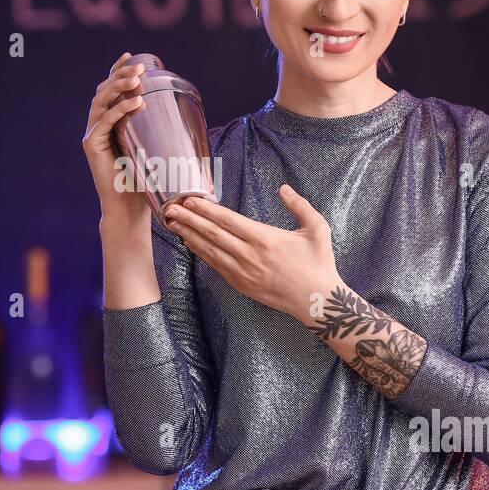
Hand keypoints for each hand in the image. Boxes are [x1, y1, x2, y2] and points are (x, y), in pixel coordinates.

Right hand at [82, 52, 150, 224]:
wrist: (129, 209)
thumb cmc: (144, 181)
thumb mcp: (152, 148)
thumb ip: (155, 128)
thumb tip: (180, 109)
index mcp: (110, 123)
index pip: (111, 90)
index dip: (118, 71)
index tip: (132, 56)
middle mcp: (98, 126)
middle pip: (104, 91)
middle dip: (121, 75)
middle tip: (140, 66)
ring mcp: (94, 135)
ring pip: (101, 101)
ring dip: (118, 87)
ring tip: (138, 80)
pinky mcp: (92, 146)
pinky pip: (104, 122)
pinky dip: (119, 110)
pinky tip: (135, 103)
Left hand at [163, 184, 339, 319]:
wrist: (316, 301)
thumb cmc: (318, 263)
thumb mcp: (317, 229)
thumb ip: (299, 205)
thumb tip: (284, 188)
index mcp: (265, 239)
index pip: (227, 220)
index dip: (206, 210)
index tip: (189, 200)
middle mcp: (249, 256)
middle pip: (212, 234)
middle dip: (189, 220)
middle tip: (169, 209)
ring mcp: (243, 272)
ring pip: (210, 251)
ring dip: (189, 235)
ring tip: (172, 223)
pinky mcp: (241, 285)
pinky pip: (215, 265)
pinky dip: (201, 253)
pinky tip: (190, 243)